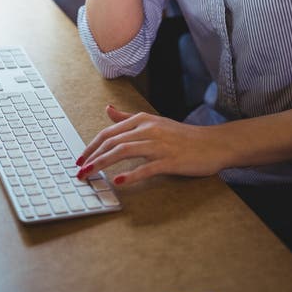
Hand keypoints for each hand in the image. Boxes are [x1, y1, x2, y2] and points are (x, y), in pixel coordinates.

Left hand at [75, 105, 226, 186]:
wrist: (212, 144)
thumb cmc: (181, 136)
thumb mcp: (153, 122)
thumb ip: (128, 118)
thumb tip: (107, 109)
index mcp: (142, 120)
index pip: (109, 132)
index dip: (91, 146)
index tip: (80, 159)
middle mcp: (148, 129)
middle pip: (113, 142)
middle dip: (92, 157)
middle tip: (79, 171)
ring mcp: (159, 145)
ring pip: (124, 152)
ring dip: (103, 164)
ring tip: (90, 175)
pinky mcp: (170, 160)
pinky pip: (147, 167)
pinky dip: (132, 174)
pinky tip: (119, 181)